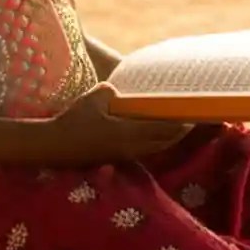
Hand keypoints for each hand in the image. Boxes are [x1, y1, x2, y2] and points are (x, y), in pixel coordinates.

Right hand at [54, 83, 192, 159]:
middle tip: (191, 119)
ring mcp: (125, 155)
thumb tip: (117, 92)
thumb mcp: (93, 98)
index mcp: (129, 133)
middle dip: (180, 131)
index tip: (194, 113)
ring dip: (169, 139)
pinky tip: (153, 135)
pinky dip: (155, 143)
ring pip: (156, 148)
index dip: (182, 122)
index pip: (165, 128)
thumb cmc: (74, 120)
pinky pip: (145, 150)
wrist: (55, 146)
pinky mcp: (117, 158)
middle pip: (165, 141)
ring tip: (177, 127)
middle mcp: (132, 147)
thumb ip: (111, 92)